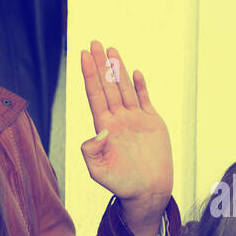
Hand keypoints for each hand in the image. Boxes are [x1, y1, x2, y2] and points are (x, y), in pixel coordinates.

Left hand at [79, 41, 173, 235]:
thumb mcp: (99, 172)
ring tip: (112, 50)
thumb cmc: (122, 185)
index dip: (89, 75)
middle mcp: (117, 119)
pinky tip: (134, 72)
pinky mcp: (152, 122)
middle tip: (94, 43)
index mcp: (103, 127)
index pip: (94, 94)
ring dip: (118, 69)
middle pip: (107, 86)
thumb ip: (92, 152)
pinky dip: (140, 86)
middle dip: (101, 64)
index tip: (83, 56)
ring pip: (124, 88)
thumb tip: (98, 130)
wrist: (148, 192)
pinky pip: (144, 99)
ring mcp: (134, 119)